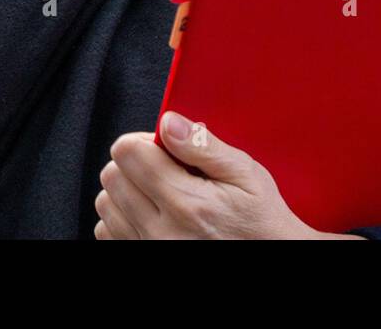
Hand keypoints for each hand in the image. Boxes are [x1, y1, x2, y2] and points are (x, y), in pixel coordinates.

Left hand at [93, 110, 361, 238]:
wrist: (274, 258)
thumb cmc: (260, 219)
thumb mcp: (245, 174)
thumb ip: (203, 146)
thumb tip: (168, 123)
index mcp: (187, 203)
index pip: (127, 153)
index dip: (143, 140)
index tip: (164, 146)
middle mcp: (162, 231)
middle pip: (112, 176)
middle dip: (134, 162)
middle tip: (165, 167)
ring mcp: (151, 249)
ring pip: (106, 204)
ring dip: (126, 190)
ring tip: (159, 191)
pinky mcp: (145, 259)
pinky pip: (109, 232)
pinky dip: (123, 218)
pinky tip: (151, 214)